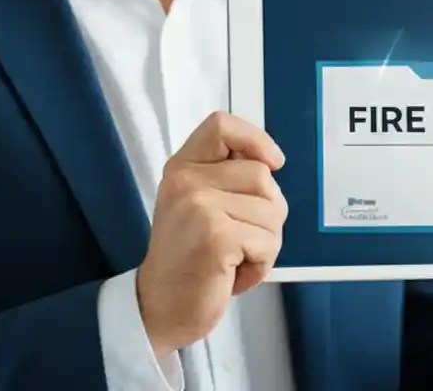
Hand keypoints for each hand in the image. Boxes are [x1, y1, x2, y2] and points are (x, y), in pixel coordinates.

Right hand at [136, 112, 288, 358]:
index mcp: (183, 167)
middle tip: (239, 239)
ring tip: (233, 258)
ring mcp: (199, 206)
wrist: (160, 307)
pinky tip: (232, 273)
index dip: (255, 139)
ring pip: (272, 211)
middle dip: (268, 212)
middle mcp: (186, 180)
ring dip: (265, 243)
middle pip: (262, 175)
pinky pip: (268, 241)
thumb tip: (271, 161)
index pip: (222, 125)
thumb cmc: (189, 259)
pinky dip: (260, 264)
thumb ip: (226, 177)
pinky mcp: (216, 235)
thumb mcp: (199, 205)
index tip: (272, 162)